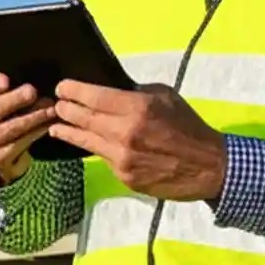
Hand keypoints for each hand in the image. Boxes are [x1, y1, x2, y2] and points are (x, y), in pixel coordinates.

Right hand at [0, 73, 57, 185]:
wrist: (3, 146)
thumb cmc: (6, 110)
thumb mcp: (4, 94)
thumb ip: (11, 84)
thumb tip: (33, 74)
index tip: (6, 80)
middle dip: (12, 100)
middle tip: (32, 92)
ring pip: (5, 130)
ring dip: (30, 118)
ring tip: (49, 108)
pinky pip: (16, 145)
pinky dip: (34, 133)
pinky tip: (48, 124)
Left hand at [50, 80, 226, 201]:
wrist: (208, 166)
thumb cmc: (187, 126)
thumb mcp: (165, 97)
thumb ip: (135, 93)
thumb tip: (110, 91)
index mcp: (136, 108)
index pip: (93, 97)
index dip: (73, 91)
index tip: (62, 87)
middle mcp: (125, 133)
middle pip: (83, 118)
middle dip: (66, 110)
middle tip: (56, 104)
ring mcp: (123, 158)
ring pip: (86, 141)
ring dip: (68, 132)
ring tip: (57, 127)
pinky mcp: (124, 176)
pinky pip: (103, 158)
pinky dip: (95, 149)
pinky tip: (87, 143)